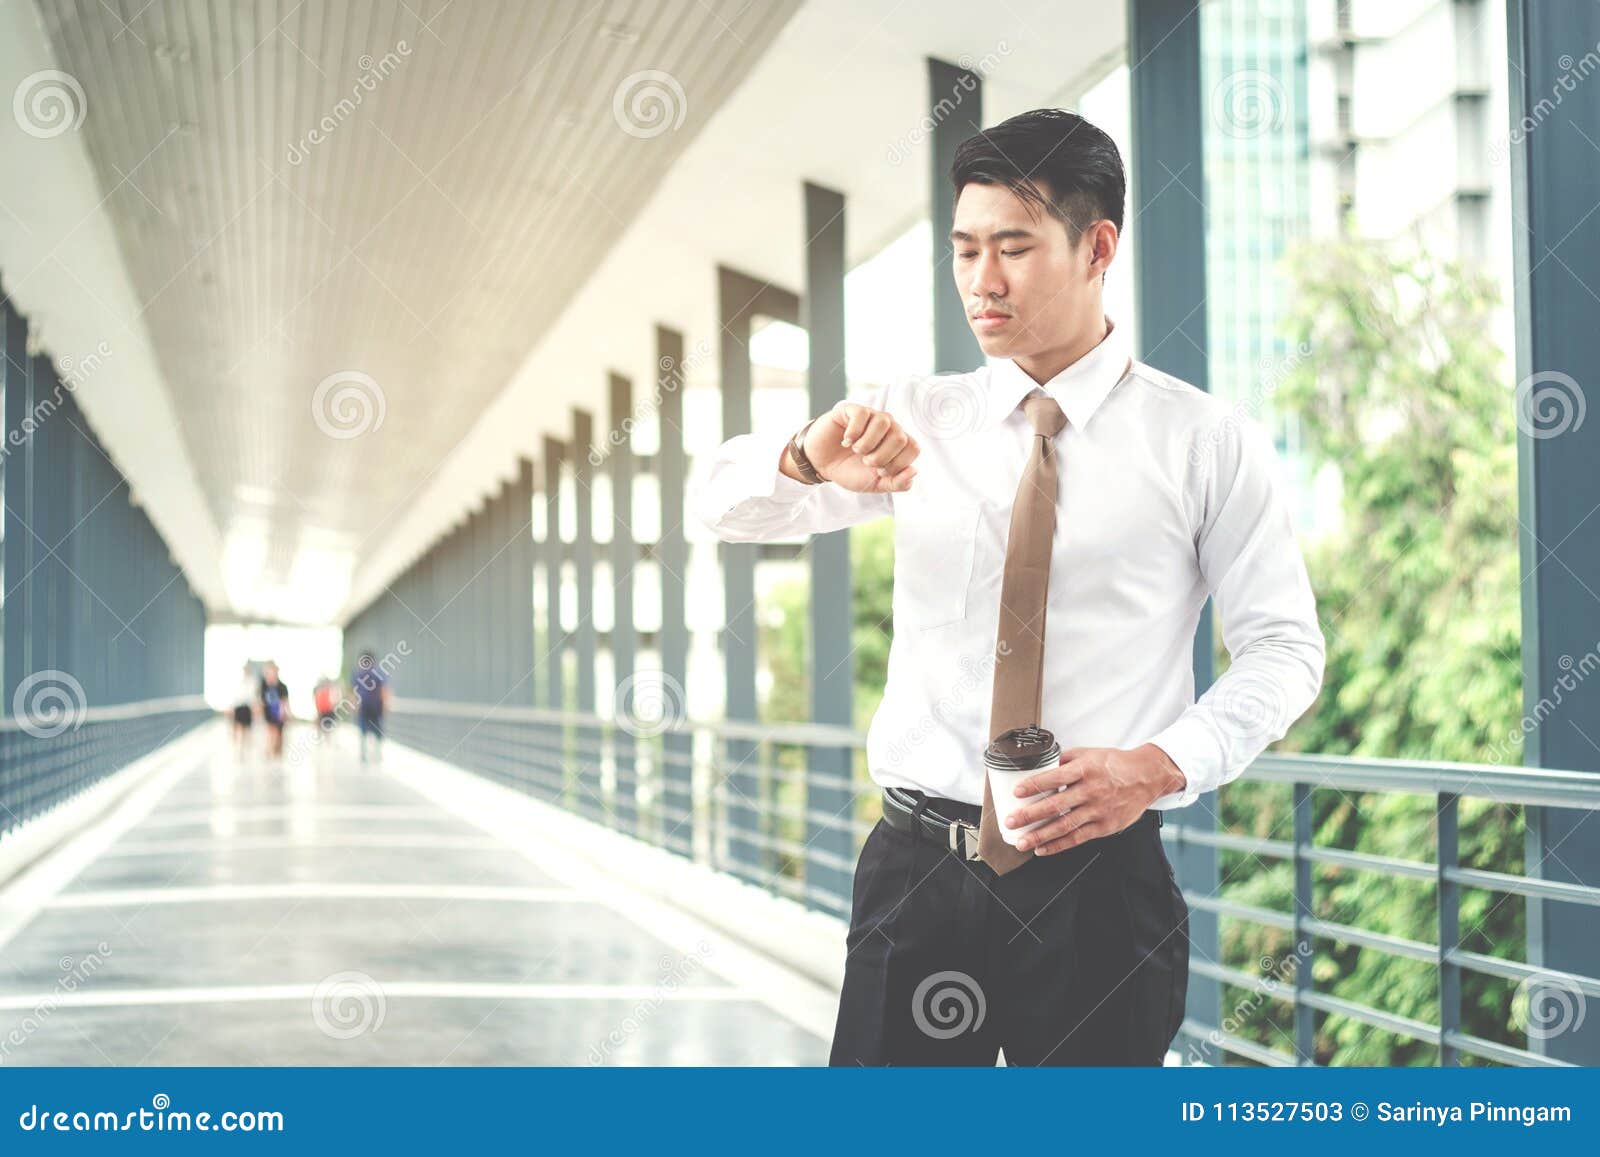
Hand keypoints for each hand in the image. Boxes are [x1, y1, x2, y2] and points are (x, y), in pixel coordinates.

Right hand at [798, 401, 918, 492]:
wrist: (822, 465)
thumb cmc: (850, 471)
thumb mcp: (875, 484)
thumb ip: (897, 483)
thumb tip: (914, 471)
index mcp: (897, 444)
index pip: (913, 448)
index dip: (898, 464)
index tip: (880, 471)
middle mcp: (888, 427)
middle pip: (900, 437)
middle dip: (881, 457)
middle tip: (865, 462)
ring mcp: (871, 416)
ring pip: (884, 422)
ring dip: (868, 444)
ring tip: (856, 450)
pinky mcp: (852, 410)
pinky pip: (862, 415)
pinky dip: (854, 432)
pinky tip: (846, 441)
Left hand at [1006, 744, 1185, 854]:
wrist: (1146, 776)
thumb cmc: (1114, 764)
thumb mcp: (1089, 754)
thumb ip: (1065, 760)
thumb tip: (1039, 766)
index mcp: (1085, 769)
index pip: (1054, 777)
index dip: (1034, 785)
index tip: (1017, 792)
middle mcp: (1091, 790)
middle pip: (1056, 805)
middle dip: (1030, 815)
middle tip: (1011, 821)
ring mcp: (1098, 810)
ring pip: (1065, 825)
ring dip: (1041, 835)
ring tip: (1023, 842)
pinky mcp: (1105, 826)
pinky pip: (1078, 838)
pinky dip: (1059, 845)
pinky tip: (1043, 849)